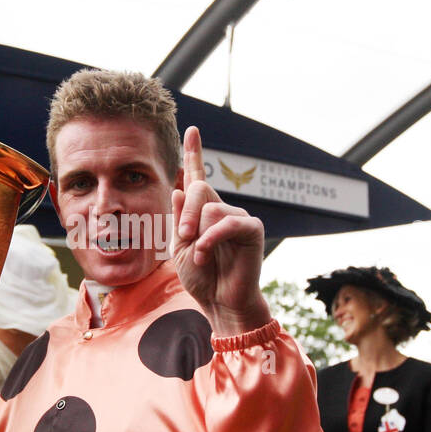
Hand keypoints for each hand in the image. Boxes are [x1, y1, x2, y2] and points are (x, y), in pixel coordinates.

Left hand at [169, 126, 270, 336]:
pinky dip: (211, 240)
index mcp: (202, 211)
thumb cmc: (201, 277)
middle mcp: (221, 209)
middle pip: (200, 190)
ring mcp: (238, 217)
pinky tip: (207, 256)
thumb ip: (179, 219)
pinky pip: (227, 222)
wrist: (219, 302)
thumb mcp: (179, 247)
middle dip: (186, 215)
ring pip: (210, 208)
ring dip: (198, 234)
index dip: (194, 153)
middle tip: (185, 239)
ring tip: (201, 256)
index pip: (197, 177)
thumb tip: (181, 188)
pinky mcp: (251, 229)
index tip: (192, 129)